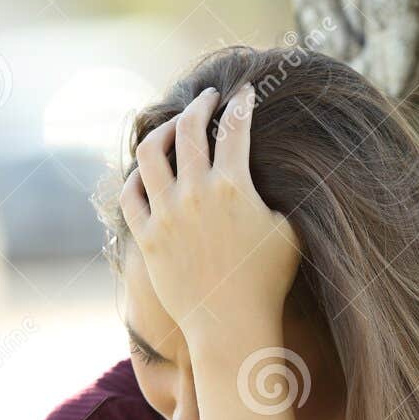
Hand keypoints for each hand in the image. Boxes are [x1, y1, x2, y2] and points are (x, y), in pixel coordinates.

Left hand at [120, 84, 298, 344]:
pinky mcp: (147, 237)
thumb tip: (273, 173)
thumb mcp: (287, 232)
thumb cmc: (267, 283)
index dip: (241, 104)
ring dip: (163, 130)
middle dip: (200, 105)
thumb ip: (277, 196)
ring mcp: (165, 215)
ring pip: (150, 152)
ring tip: (174, 127)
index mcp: (232, 186)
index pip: (235, 127)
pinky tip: (148, 171)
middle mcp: (194, 194)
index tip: (243, 94)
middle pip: (189, 128)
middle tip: (208, 99)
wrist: (230, 326)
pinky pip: (131, 193)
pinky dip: (138, 176)